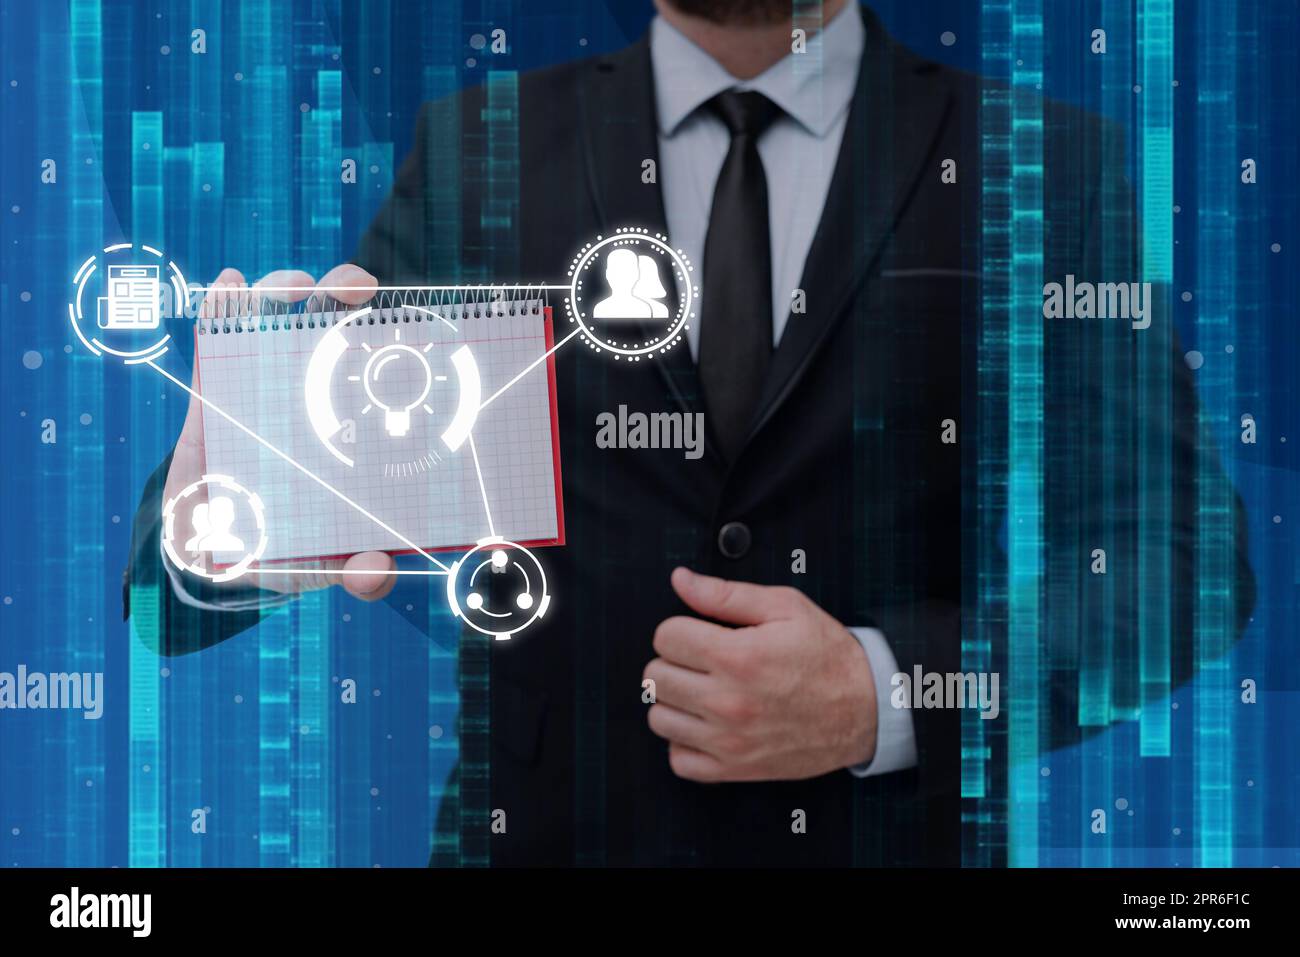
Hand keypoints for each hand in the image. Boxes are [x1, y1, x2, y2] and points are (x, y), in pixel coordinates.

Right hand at [163, 264, 396, 601]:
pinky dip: (220, 307)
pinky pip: (214, 340)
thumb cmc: (281, 552)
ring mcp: (259, 388)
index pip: (378, 366)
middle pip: (332, 323)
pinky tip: (228, 286)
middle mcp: (310, 395)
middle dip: (345, 290)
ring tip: (291, 289)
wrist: (208, 559)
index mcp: (348, 424)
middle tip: (354, 289)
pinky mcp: (211, 394)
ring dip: (283, 289)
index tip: (407, 313)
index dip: (394, 332)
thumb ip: (353, 572)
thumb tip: (374, 572)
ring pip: (274, 318)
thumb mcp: (321, 566)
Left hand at [643, 567, 876, 781]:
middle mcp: (727, 701)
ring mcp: (729, 740)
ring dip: (674, 700)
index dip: (680, 627)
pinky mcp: (734, 768)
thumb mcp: (785, 608)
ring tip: (702, 689)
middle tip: (701, 659)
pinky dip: (684, 742)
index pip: (665, 636)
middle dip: (674, 660)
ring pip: (659, 717)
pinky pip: (679, 759)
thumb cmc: (828, 656)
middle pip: (655, 676)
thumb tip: (681, 580)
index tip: (698, 632)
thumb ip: (726, 594)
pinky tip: (704, 723)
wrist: (867, 709)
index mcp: (737, 656)